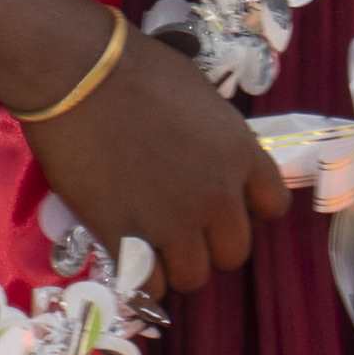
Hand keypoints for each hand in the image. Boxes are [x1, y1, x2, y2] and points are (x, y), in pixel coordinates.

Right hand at [16, 27, 291, 298]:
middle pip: (235, 251)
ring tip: (151, 244)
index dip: (248, 207)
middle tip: (182, 224)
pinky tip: (128, 255)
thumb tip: (207, 157)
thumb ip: (215, 138)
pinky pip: (150, 286)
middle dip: (210, 242)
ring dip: (176, 264)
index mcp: (240, 153)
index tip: (225, 201)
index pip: (273, 204)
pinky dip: (141, 278)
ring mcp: (174, 223)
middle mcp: (218, 196)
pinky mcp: (129, 240)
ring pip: (194, 276)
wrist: (80, 74)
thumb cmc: (137, 68)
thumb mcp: (199, 95)